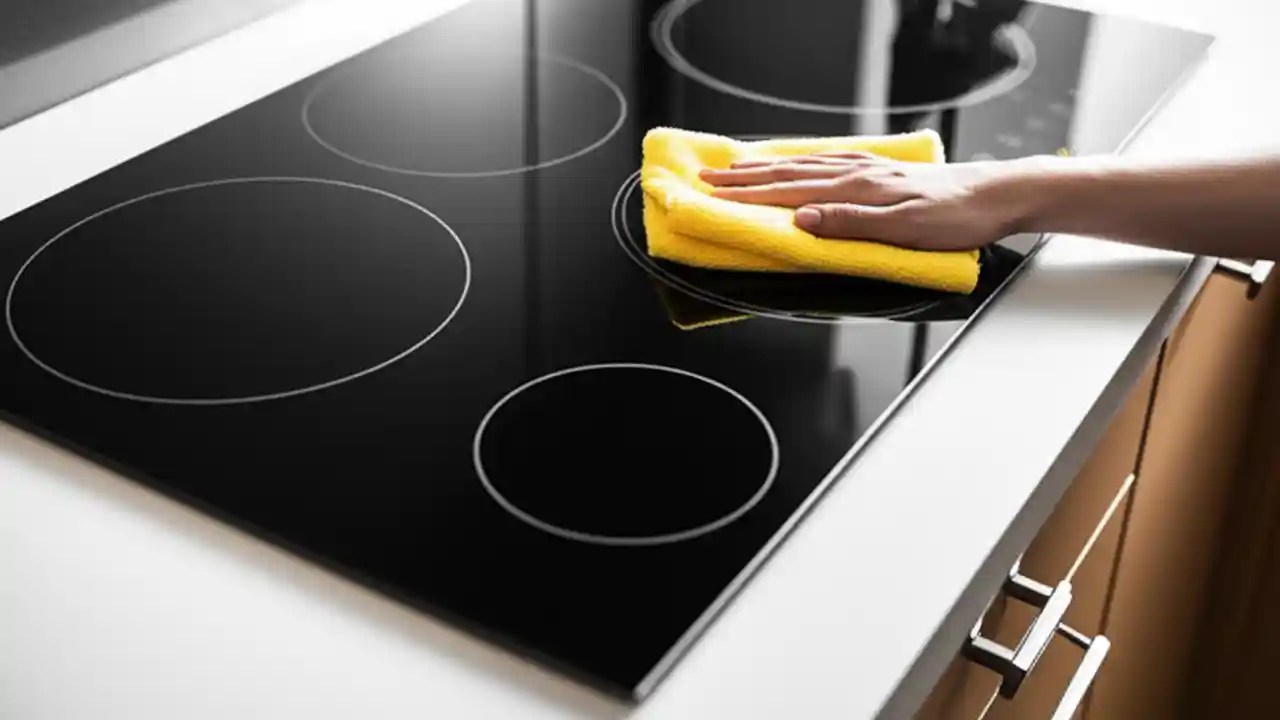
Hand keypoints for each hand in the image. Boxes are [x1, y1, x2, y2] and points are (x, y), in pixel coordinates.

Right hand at [699, 153, 1026, 251]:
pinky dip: (799, 159)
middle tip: (708, 178)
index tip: (713, 194)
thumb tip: (803, 219)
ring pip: (804, 163)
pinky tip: (793, 161)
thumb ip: (850, 224)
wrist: (995, 195)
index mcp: (857, 188)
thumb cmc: (954, 219)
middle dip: (745, 177)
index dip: (748, 194)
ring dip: (766, 167)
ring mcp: (867, 168)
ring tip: (736, 167)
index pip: (790, 190)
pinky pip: (826, 160)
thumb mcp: (903, 229)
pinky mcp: (879, 170)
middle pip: (789, 173)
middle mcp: (857, 173)